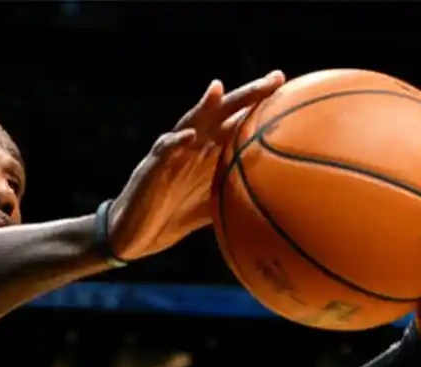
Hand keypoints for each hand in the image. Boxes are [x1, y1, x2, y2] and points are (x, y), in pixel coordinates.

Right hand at [106, 70, 284, 260]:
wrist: (134, 235)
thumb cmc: (173, 218)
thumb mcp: (215, 205)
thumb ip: (239, 193)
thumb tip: (277, 201)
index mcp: (209, 151)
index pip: (238, 119)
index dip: (260, 102)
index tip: (286, 84)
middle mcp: (192, 145)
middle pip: (222, 112)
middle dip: (247, 94)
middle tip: (275, 78)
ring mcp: (171, 154)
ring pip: (191, 122)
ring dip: (206, 106)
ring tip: (220, 89)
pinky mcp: (151, 169)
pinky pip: (163, 151)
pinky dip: (175, 142)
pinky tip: (189, 136)